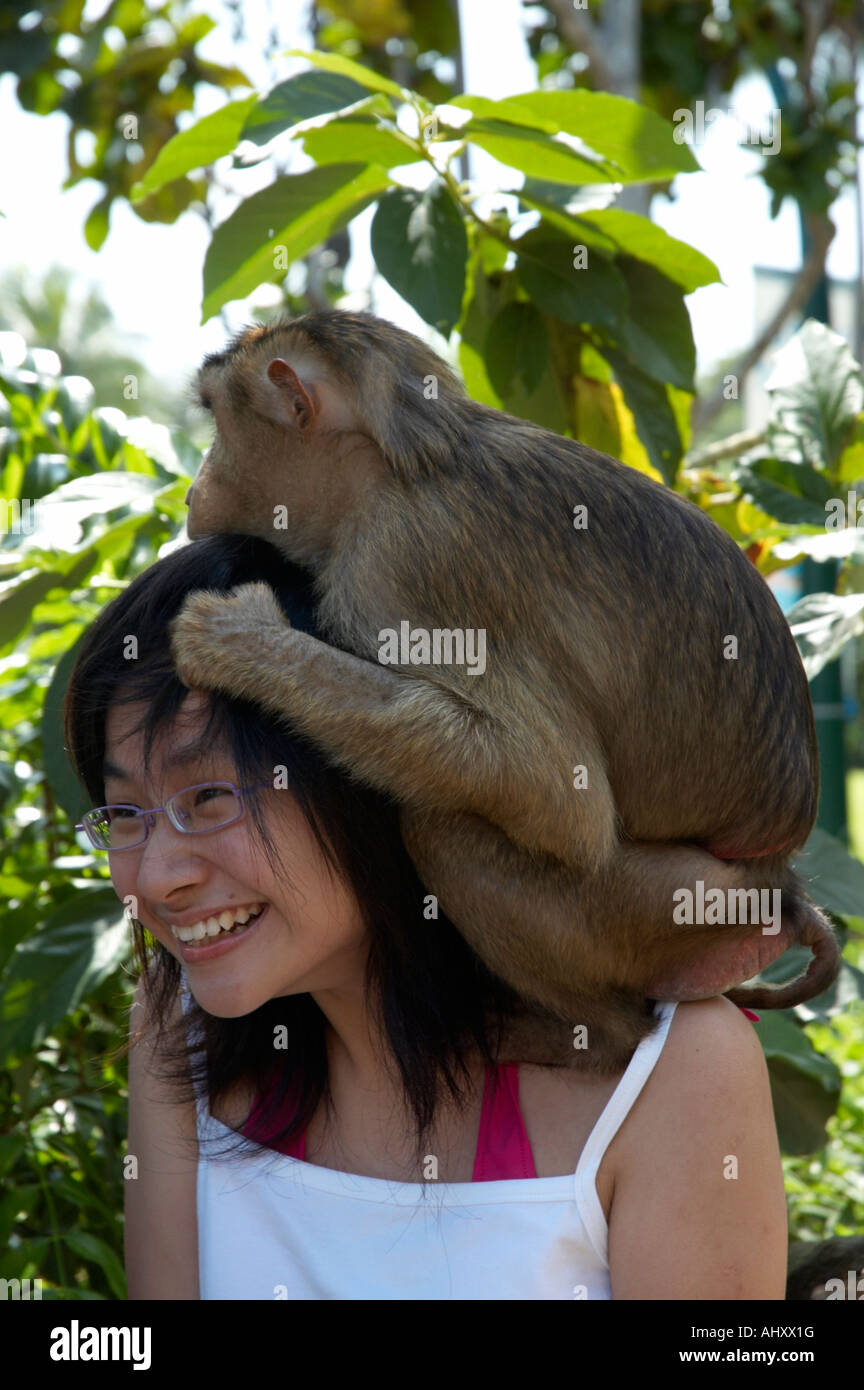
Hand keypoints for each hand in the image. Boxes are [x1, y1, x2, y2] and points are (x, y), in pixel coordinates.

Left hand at [170, 582, 291, 697]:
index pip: (188, 612)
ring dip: (193, 661)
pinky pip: (185, 676)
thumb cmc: (268, 628)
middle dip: (192, 641)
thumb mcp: (258, 593)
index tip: (216, 635)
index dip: (202, 624)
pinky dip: (198, 681)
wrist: (275, 659)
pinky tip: (216, 680)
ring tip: (216, 667)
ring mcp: (185, 645)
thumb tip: (232, 592)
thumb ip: (237, 589)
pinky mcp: (189, 668)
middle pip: (177, 632)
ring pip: (179, 655)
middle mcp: (186, 621)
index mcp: (198, 603)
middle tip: (212, 653)